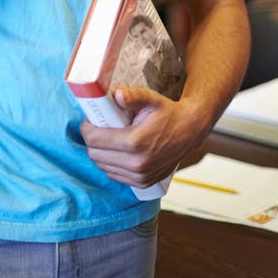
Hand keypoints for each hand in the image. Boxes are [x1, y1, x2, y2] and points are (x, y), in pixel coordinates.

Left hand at [80, 88, 202, 188]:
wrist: (189, 131)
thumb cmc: (168, 113)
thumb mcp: (151, 99)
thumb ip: (132, 96)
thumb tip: (116, 95)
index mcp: (135, 142)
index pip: (94, 140)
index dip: (87, 128)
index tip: (90, 120)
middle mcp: (136, 163)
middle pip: (95, 154)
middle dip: (92, 140)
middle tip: (98, 127)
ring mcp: (140, 176)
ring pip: (102, 166)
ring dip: (101, 152)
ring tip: (109, 137)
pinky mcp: (142, 183)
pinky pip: (114, 175)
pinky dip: (111, 163)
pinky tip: (118, 150)